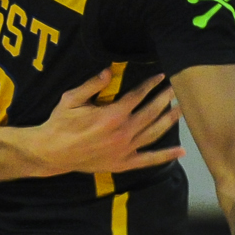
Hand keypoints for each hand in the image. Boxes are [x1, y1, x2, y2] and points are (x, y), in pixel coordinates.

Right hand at [28, 70, 184, 174]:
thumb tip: (109, 70)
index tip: (160, 76)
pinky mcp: (123, 163)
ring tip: (182, 109)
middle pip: (151, 112)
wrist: (52, 153)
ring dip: (170, 120)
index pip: (138, 95)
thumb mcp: (71, 99)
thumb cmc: (60, 123)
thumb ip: (91, 84)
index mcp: (112, 115)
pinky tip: (180, 151)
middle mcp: (123, 132)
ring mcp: (125, 150)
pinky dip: (165, 156)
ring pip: (154, 133)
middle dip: (165, 98)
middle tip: (177, 88)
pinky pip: (148, 160)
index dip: (150, 84)